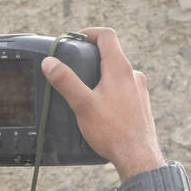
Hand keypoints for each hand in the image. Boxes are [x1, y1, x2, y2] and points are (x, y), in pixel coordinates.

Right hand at [40, 26, 164, 180]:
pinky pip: (124, 89)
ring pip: (118, 73)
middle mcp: (133, 75)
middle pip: (112, 54)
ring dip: (102, 75)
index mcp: (120, 69)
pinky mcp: (141, 104)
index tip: (75, 39)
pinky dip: (111, 90)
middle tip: (75, 66)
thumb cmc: (113, 132)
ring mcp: (140, 90)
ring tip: (86, 90)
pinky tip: (101, 107)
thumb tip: (49, 62)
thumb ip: (66, 81)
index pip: (107, 36)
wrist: (138, 157)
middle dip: (92, 56)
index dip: (89, 33)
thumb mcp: (83, 105)